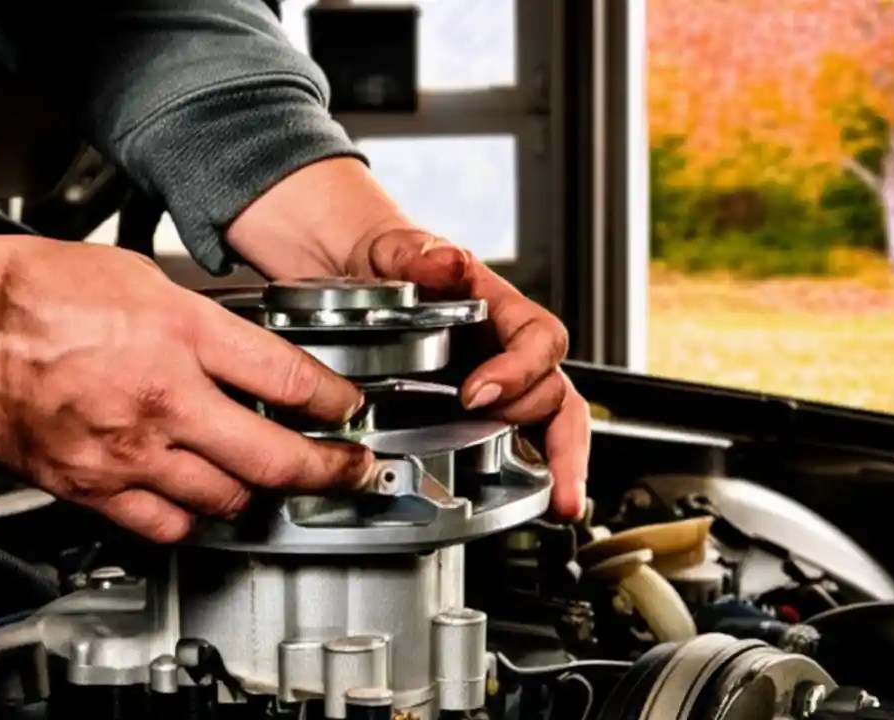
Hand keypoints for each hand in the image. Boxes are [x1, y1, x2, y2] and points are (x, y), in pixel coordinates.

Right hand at [0, 239, 375, 541]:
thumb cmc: (29, 290)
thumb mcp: (137, 276)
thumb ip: (199, 320)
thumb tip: (242, 348)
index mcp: (180, 333)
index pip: (289, 381)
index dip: (335, 403)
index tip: (347, 412)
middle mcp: (162, 398)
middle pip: (274, 457)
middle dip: (327, 469)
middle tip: (346, 469)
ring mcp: (126, 451)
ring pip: (225, 500)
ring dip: (257, 494)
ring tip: (268, 481)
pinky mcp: (90, 485)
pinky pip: (163, 526)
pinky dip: (192, 521)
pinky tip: (198, 503)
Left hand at [346, 229, 590, 519]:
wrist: (331, 266)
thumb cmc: (369, 256)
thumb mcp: (382, 247)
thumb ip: (413, 253)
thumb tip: (449, 263)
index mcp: (488, 306)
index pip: (536, 338)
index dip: (518, 370)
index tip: (476, 394)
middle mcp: (496, 347)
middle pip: (553, 390)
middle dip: (556, 434)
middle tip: (536, 466)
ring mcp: (485, 383)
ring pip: (545, 422)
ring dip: (561, 462)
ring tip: (562, 502)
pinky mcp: (463, 415)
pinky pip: (511, 442)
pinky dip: (530, 472)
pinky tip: (539, 503)